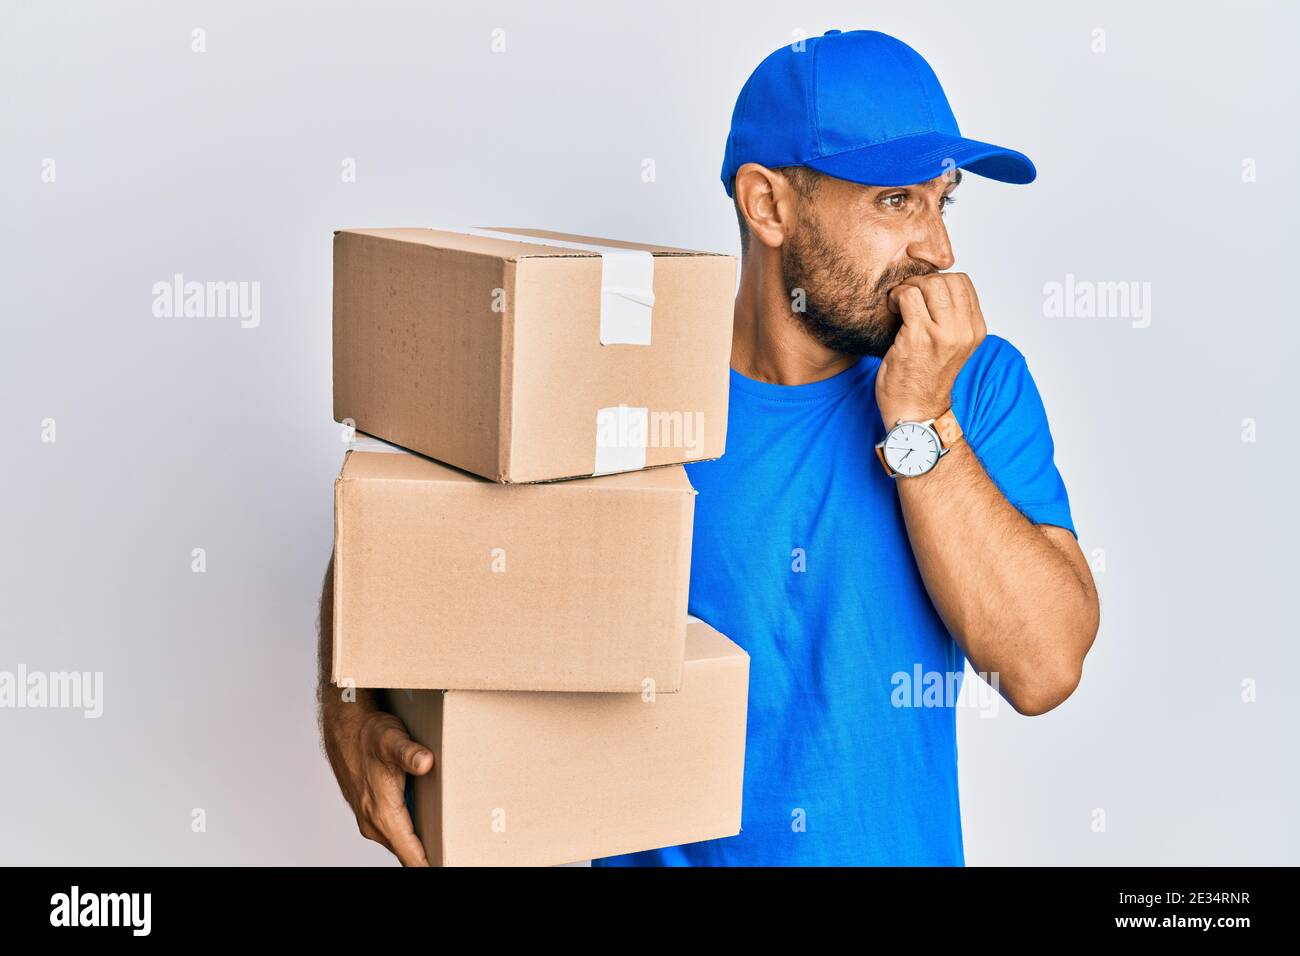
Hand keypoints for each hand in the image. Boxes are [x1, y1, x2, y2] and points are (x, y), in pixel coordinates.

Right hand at [322, 702, 434, 865]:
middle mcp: (374, 823)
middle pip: (408, 854)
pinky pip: (395, 832)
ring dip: (421, 846)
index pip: (411, 854)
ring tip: (447, 845)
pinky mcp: (371, 813)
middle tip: (458, 854)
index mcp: (382, 813)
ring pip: (401, 843)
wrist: (344, 729)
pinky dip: (410, 834)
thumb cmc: (369, 735)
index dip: (431, 863)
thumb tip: (426, 762)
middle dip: (431, 857)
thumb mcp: (392, 739)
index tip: (450, 863)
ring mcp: (371, 820)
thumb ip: (409, 752)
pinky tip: (428, 826)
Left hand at [876, 272, 985, 426]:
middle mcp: (964, 331)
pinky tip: (892, 310)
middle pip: (947, 279)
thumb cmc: (926, 380)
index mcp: (976, 330)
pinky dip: (896, 296)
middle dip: (922, 282)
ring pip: (929, 284)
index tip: (923, 296)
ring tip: (899, 304)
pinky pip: (908, 296)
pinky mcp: (919, 337)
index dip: (939, 281)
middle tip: (907, 297)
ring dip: (908, 288)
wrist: (916, 413)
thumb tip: (936, 286)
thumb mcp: (952, 346)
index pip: (963, 283)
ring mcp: (943, 334)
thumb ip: (952, 318)